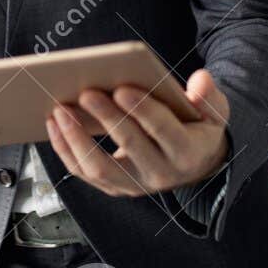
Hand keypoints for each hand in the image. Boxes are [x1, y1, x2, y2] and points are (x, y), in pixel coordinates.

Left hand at [45, 70, 229, 196]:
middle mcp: (160, 174)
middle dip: (107, 118)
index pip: (164, 131)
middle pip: (130, 147)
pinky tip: (54, 124)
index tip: (121, 88)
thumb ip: (209, 96)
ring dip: (76, 139)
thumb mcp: (213, 112)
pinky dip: (65, 149)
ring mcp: (134, 185)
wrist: (193, 163)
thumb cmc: (197, 129)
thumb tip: (200, 80)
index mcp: (186, 152)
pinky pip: (83, 172)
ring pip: (99, 168)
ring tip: (60, 110)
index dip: (143, 110)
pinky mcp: (113, 187)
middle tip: (86, 93)